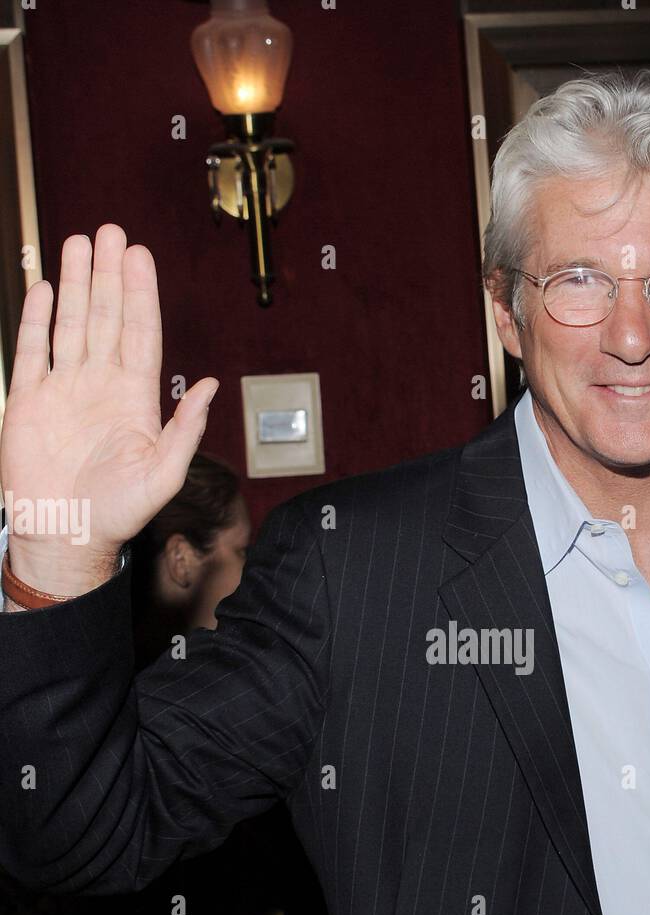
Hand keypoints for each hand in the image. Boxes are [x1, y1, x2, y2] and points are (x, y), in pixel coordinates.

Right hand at [0, 225, 217, 594]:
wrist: (64, 536)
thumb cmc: (118, 513)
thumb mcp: (163, 474)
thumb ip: (185, 428)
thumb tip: (209, 385)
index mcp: (134, 399)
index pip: (140, 334)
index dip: (140, 294)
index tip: (141, 257)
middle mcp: (100, 386)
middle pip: (106, 317)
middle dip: (109, 275)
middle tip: (112, 232)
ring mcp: (64, 389)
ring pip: (71, 324)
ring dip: (76, 284)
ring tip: (80, 243)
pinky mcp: (30, 400)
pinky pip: (34, 349)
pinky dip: (39, 318)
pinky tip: (46, 287)